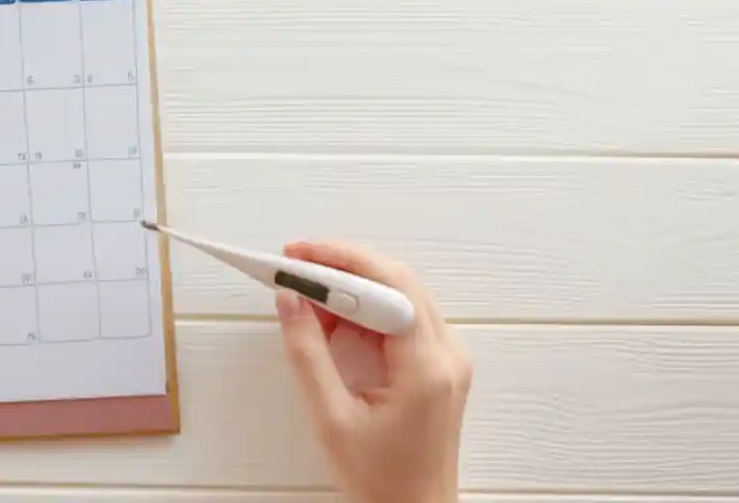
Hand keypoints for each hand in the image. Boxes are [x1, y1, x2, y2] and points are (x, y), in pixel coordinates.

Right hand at [275, 242, 472, 502]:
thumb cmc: (381, 482)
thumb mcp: (331, 418)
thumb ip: (307, 352)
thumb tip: (290, 301)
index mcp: (426, 368)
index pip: (389, 286)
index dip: (341, 261)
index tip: (299, 257)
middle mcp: (447, 356)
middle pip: (397, 282)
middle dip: (343, 267)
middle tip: (296, 265)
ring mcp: (448, 359)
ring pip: (400, 296)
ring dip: (352, 288)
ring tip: (305, 296)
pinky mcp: (438, 366)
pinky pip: (402, 319)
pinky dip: (365, 311)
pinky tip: (331, 318)